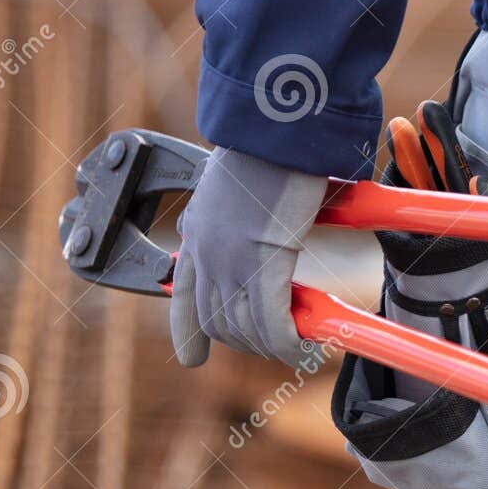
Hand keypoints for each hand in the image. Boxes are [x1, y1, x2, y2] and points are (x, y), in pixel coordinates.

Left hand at [170, 147, 328, 367]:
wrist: (278, 131)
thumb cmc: (270, 147)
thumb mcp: (246, 185)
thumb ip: (250, 211)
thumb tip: (277, 220)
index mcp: (199, 231)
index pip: (182, 296)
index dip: (187, 332)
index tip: (192, 357)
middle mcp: (207, 252)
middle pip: (216, 321)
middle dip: (244, 342)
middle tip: (275, 345)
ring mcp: (231, 263)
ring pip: (244, 329)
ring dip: (270, 345)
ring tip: (296, 346)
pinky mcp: (263, 266)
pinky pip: (273, 325)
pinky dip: (289, 344)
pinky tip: (304, 349)